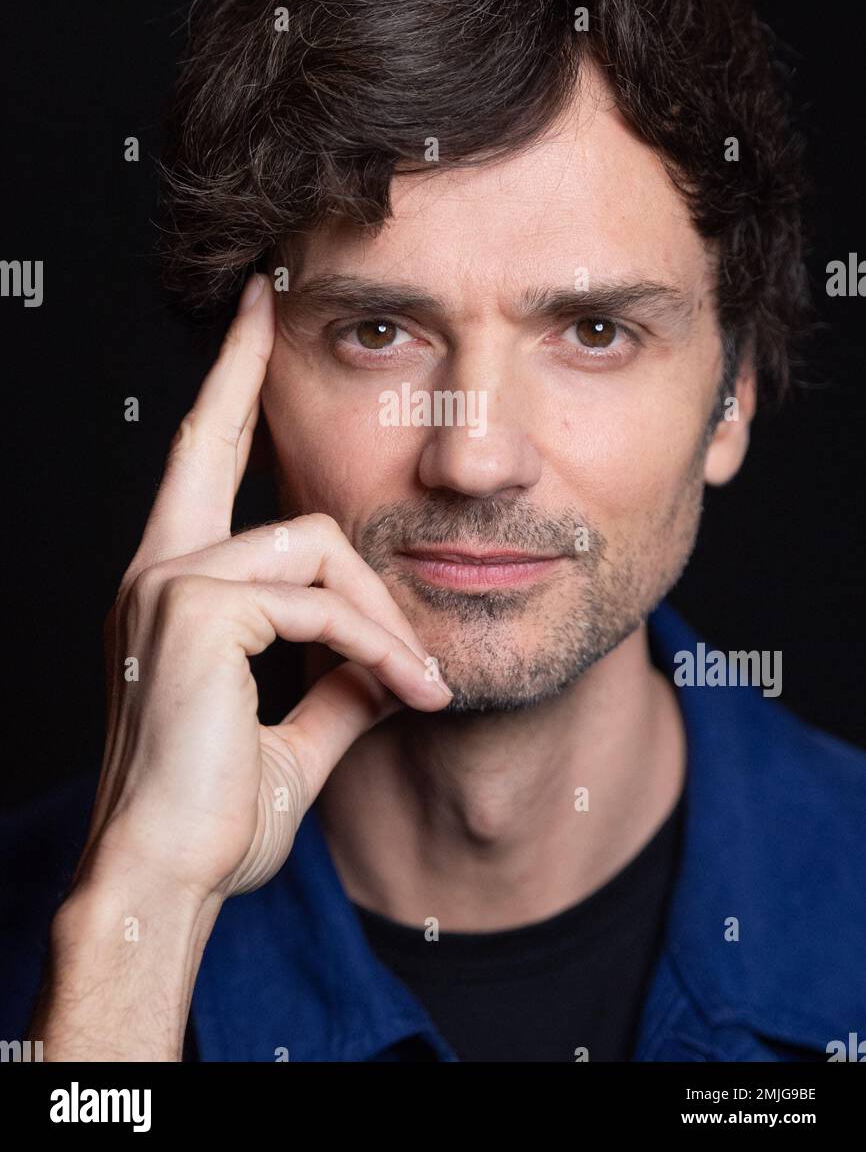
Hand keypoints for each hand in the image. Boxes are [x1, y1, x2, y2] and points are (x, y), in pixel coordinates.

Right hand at [75, 273, 449, 905]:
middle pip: (242, 463)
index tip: (251, 315)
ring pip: (317, 545)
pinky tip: (404, 694)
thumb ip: (338, 686)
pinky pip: (318, 599)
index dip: (227, 385)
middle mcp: (160, 567)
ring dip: (383, 619)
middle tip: (303, 387)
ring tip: (419, 688)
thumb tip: (390, 668)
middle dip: (266, 403)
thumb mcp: (294, 737)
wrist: (167, 880)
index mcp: (175, 585)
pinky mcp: (195, 607)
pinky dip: (375, 646)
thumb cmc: (213, 817)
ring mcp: (170, 581)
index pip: (202, 461)